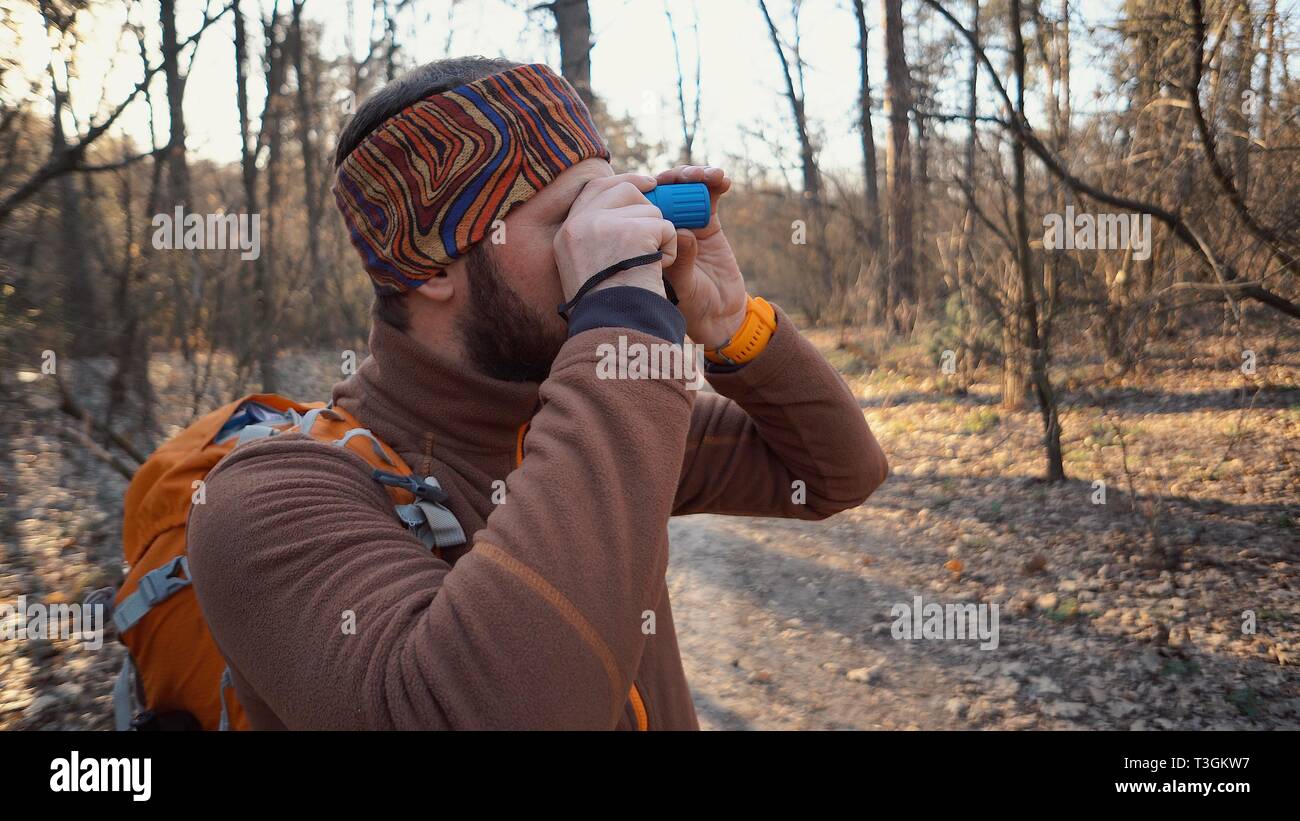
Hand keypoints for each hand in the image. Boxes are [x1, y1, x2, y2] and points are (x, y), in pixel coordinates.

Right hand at [553, 173, 676, 301]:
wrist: (614, 328)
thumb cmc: (607, 310)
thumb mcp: (585, 271)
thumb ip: (596, 239)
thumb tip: (620, 213)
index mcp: (566, 233)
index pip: (593, 190)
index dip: (621, 183)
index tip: (643, 185)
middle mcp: (580, 224)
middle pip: (623, 190)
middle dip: (647, 201)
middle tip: (661, 215)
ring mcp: (605, 225)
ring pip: (649, 210)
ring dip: (659, 235)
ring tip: (649, 266)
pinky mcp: (633, 231)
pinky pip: (666, 227)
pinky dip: (670, 249)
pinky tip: (659, 269)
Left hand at [655, 165, 747, 348]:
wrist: (717, 315)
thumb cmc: (692, 307)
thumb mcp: (682, 289)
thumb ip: (682, 263)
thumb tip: (682, 233)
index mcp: (641, 241)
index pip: (635, 206)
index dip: (642, 188)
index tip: (651, 185)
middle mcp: (659, 228)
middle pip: (659, 191)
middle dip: (671, 179)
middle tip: (685, 177)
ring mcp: (683, 222)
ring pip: (683, 189)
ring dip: (693, 175)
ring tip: (707, 176)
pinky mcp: (707, 222)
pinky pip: (709, 196)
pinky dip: (714, 183)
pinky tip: (722, 180)